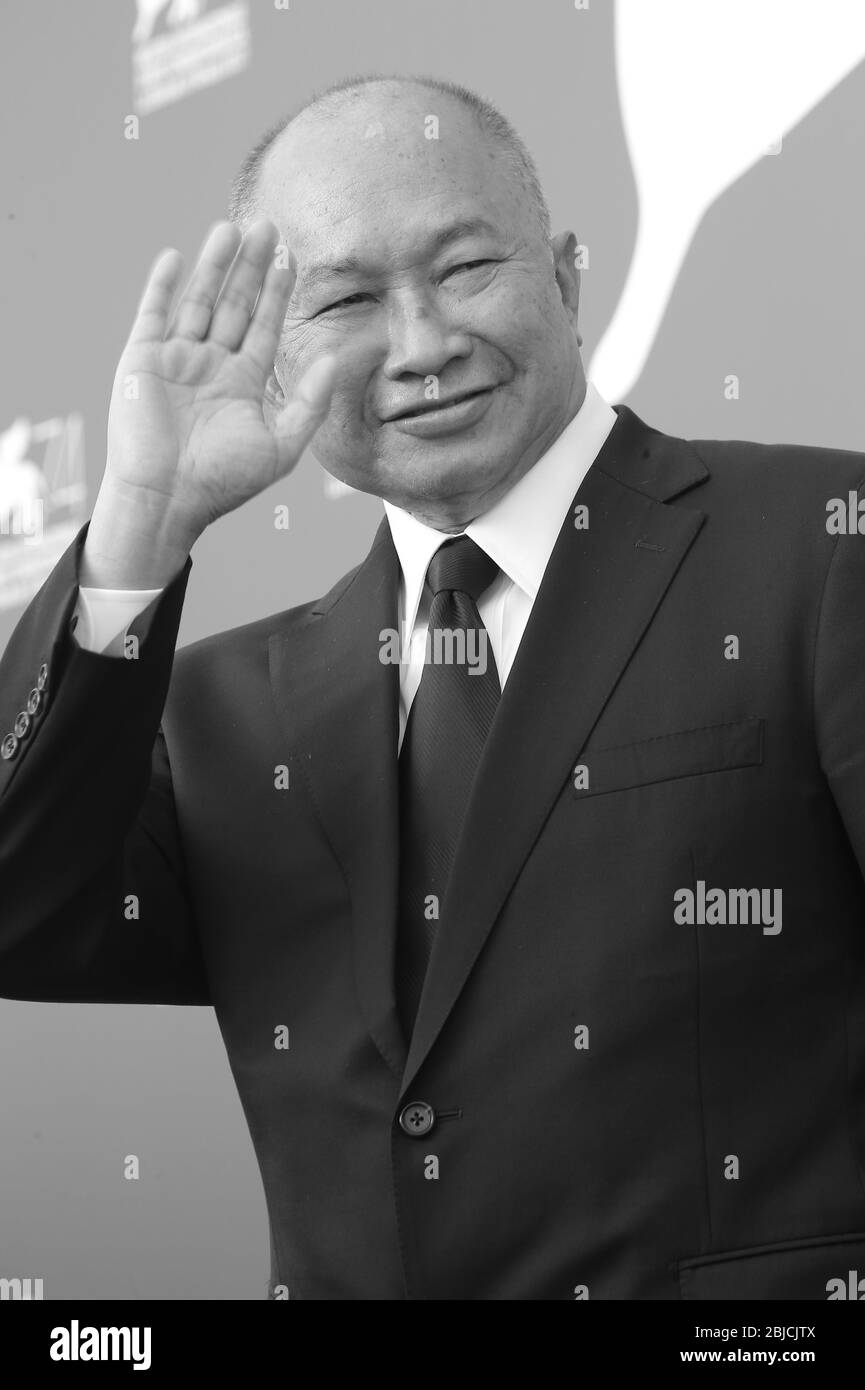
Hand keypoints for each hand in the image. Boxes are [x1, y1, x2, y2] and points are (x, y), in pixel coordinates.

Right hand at [85, 219, 335, 586]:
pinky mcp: (142, 360)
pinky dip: (163, 287)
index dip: (277, 294)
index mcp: (241, 383)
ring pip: (199, 301)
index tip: (292, 260)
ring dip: (213, 265)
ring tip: (230, 228)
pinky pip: (154, 315)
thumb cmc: (224, 482)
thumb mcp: (282, 445)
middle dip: (251, 267)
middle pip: (234, 304)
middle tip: (267, 226)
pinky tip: (176, 257)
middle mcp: (210, 366)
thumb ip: (310, 402)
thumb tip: (336, 359)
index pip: (263, 327)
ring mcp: (175, 360)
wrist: (168, 500)